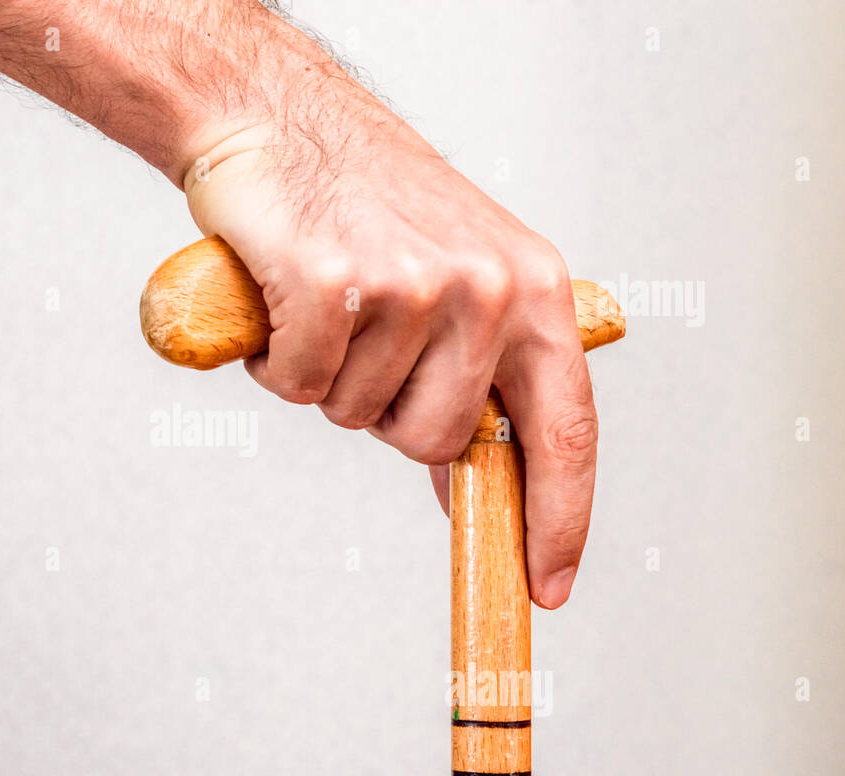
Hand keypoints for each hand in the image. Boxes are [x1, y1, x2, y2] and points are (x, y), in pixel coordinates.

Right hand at [183, 112, 597, 609]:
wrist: (279, 124)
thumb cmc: (365, 204)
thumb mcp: (459, 281)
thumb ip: (476, 380)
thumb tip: (472, 488)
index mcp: (533, 291)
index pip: (566, 430)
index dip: (559, 519)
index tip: (547, 583)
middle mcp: (487, 288)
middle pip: (432, 441)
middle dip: (383, 416)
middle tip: (361, 347)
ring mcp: (414, 284)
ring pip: (357, 415)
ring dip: (325, 378)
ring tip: (325, 306)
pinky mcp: (336, 282)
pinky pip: (300, 382)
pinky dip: (278, 360)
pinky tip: (285, 300)